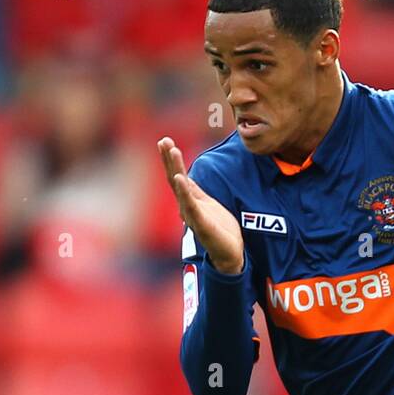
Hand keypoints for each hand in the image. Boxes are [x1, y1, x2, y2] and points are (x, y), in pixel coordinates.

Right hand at [157, 137, 244, 274]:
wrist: (229, 254)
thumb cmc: (219, 230)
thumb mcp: (207, 204)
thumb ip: (195, 191)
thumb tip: (184, 176)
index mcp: (189, 201)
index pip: (177, 176)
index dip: (171, 159)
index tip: (165, 141)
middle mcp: (187, 207)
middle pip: (174, 179)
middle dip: (169, 159)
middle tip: (163, 140)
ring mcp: (192, 215)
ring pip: (181, 189)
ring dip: (175, 168)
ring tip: (172, 150)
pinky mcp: (201, 224)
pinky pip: (191, 205)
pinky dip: (184, 191)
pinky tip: (180, 178)